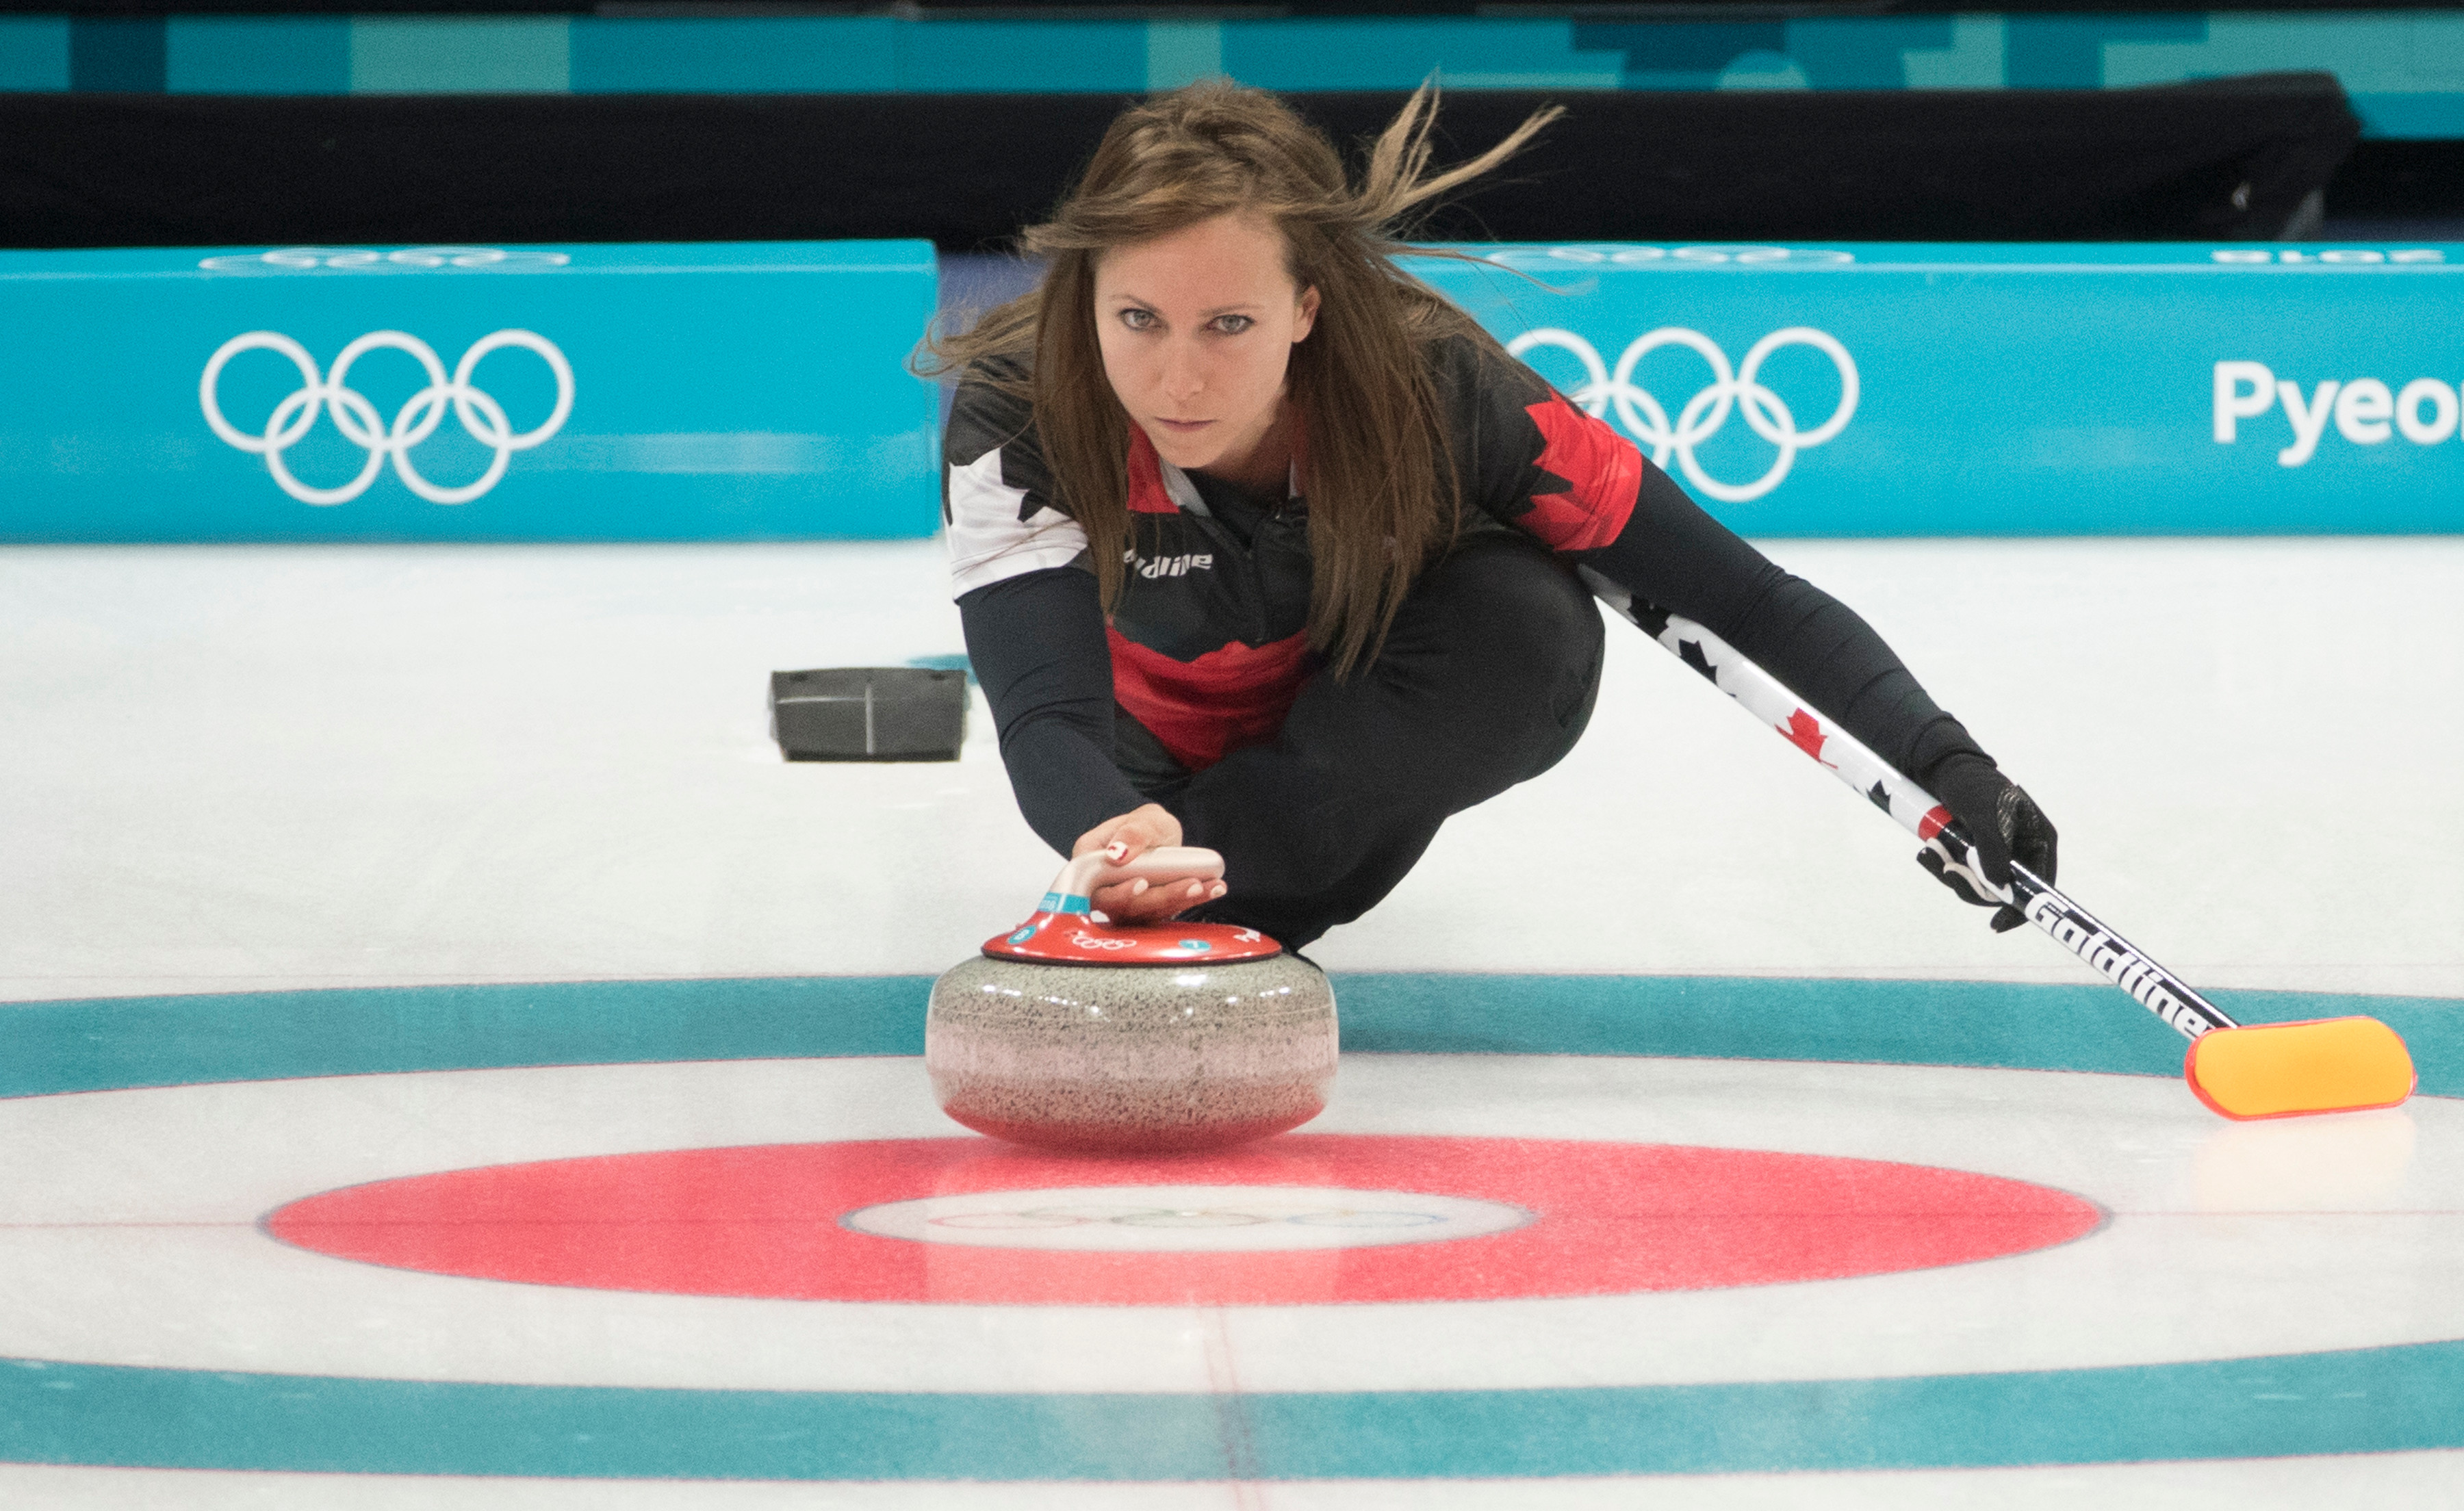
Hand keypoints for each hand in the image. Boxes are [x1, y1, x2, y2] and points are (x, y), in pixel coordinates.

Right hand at [1071, 803, 1227, 922]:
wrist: (1161, 839)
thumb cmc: (1145, 826)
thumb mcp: (1144, 819)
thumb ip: (1132, 832)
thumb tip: (1116, 854)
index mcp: (1089, 862)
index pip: (1093, 885)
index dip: (1116, 891)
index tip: (1142, 883)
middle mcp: (1103, 890)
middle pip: (1123, 906)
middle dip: (1159, 897)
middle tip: (1190, 884)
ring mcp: (1124, 906)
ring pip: (1147, 912)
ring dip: (1179, 900)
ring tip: (1205, 885)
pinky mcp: (1146, 914)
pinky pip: (1166, 913)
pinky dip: (1191, 902)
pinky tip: (1212, 889)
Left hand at [1916, 753, 2057, 932]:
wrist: (1943, 768)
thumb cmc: (1972, 785)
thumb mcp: (1984, 815)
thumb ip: (1993, 850)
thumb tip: (2000, 889)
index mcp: (2039, 839)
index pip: (2040, 885)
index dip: (2023, 909)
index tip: (1997, 925)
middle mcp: (2022, 850)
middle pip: (2004, 891)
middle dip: (1972, 885)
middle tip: (1947, 870)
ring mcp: (1998, 854)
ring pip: (1977, 885)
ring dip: (1951, 873)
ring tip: (1929, 849)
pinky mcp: (1974, 854)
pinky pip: (1961, 873)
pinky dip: (1942, 866)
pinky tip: (1927, 851)